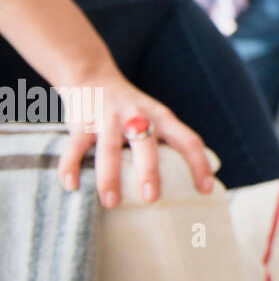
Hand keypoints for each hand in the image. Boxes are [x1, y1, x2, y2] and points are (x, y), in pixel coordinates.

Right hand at [59, 69, 214, 207]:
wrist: (94, 77)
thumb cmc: (132, 111)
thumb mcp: (157, 116)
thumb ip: (171, 140)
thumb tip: (197, 176)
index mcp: (162, 117)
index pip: (188, 140)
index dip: (199, 164)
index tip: (205, 189)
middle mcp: (138, 117)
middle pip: (146, 145)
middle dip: (149, 171)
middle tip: (151, 199)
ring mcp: (108, 119)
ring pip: (109, 149)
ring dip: (109, 177)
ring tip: (111, 202)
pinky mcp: (82, 122)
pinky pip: (75, 146)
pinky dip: (70, 166)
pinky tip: (72, 186)